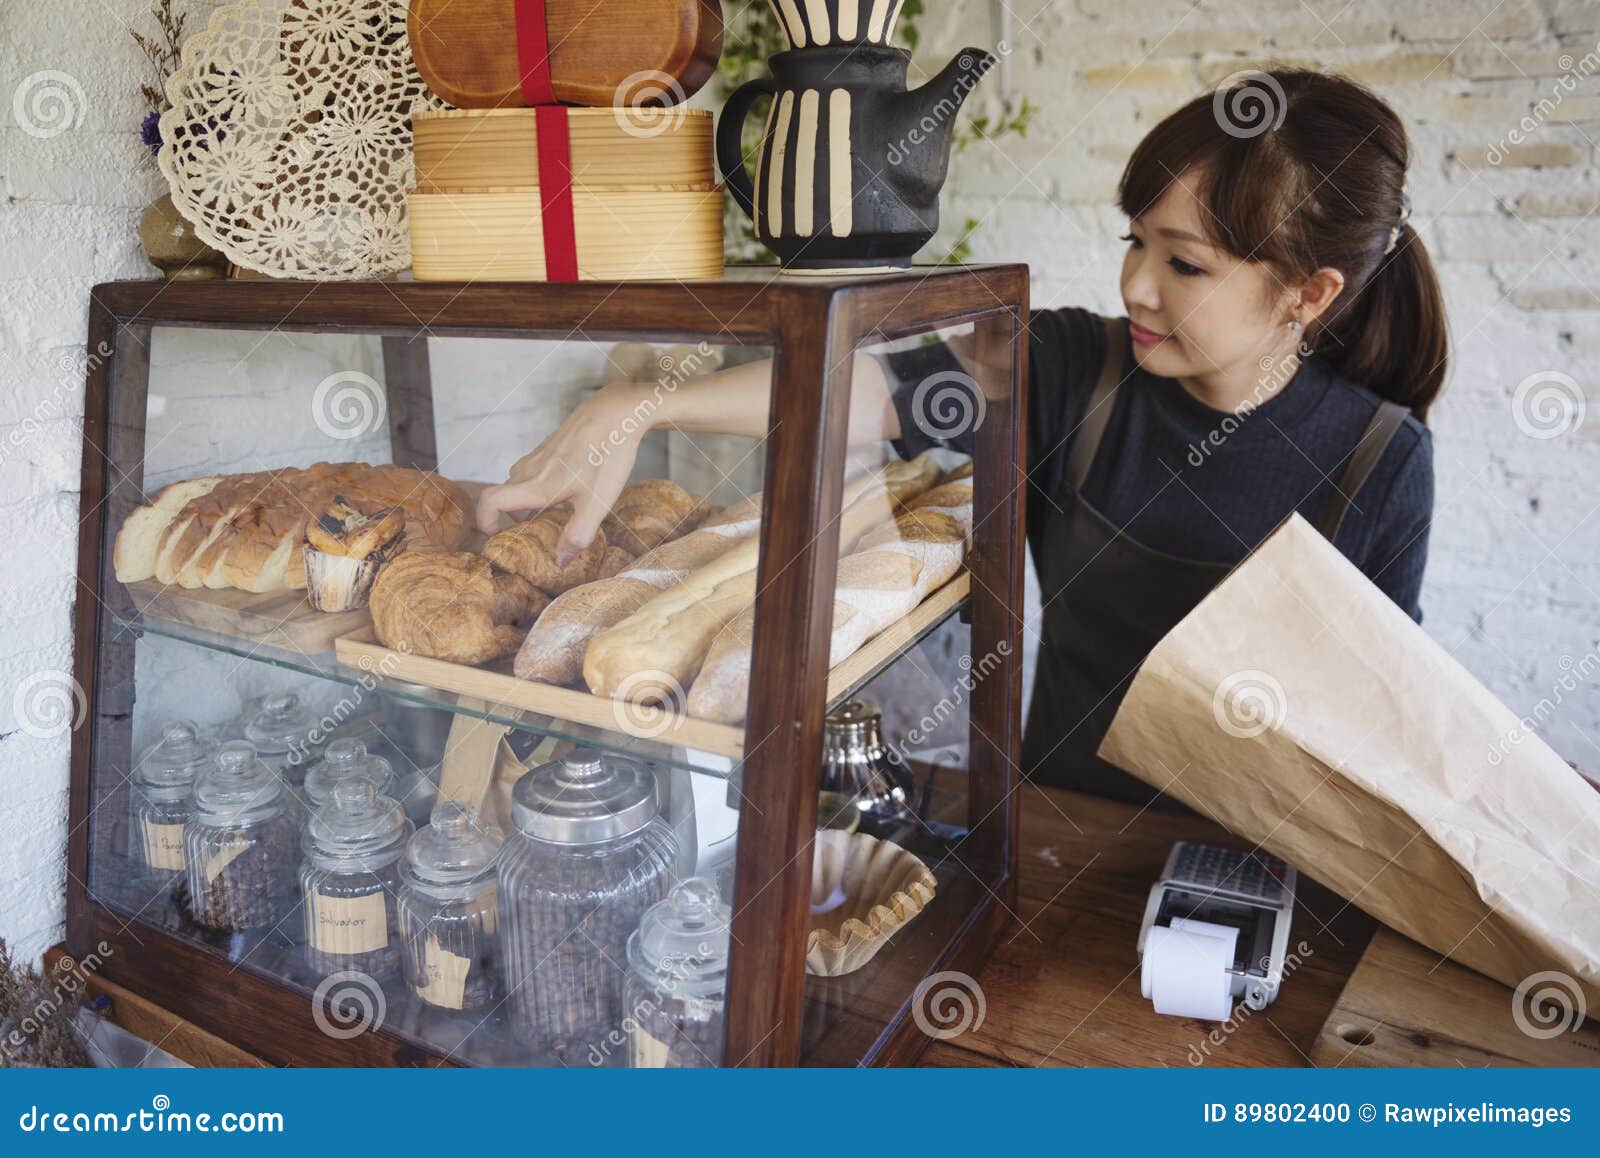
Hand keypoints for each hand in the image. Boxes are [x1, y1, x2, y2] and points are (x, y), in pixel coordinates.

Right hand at [476, 381, 649, 556]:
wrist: (616, 412)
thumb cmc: (606, 455)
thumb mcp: (596, 503)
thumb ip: (577, 535)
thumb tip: (561, 562)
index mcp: (535, 486)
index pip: (489, 502)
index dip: (484, 521)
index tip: (495, 535)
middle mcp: (529, 469)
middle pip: (505, 497)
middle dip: (516, 517)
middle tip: (541, 530)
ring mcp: (537, 455)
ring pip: (519, 482)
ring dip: (530, 500)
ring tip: (560, 510)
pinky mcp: (549, 446)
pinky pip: (533, 470)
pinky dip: (541, 485)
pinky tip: (571, 487)